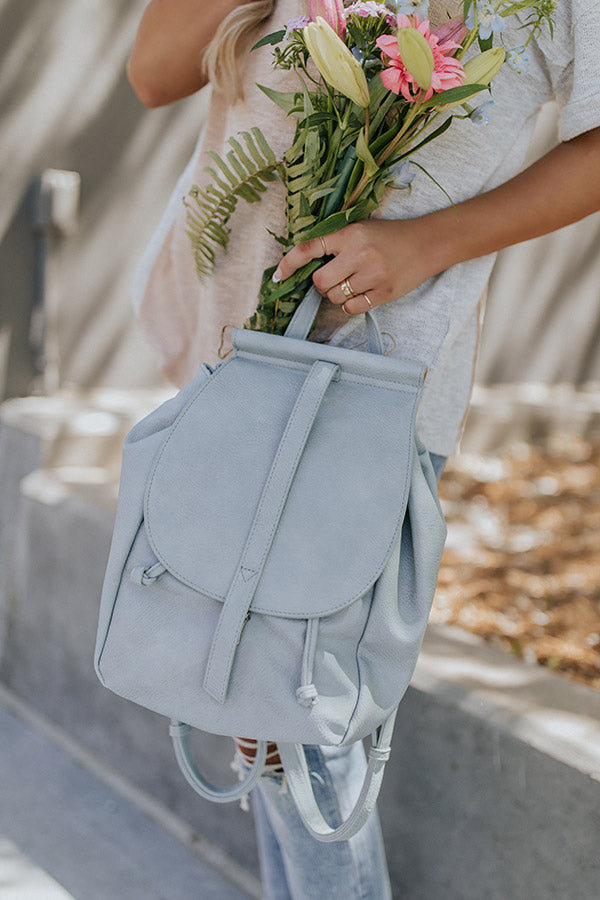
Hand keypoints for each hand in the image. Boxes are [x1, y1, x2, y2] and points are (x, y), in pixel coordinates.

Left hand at [273, 218, 441, 314]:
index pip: (310, 248)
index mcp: (350, 234)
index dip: (290, 263)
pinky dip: (350, 304)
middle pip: (320, 282)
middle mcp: (359, 254)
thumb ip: (336, 243)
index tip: (279, 276)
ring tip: (353, 282)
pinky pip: (351, 308)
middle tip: (332, 278)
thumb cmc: (389, 236)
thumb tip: (307, 267)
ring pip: (335, 297)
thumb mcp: (361, 229)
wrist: (427, 243)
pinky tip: (361, 293)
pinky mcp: (383, 293)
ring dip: (337, 294)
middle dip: (321, 284)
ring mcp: (372, 276)